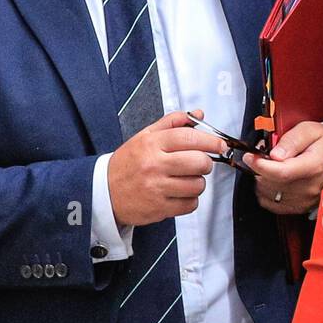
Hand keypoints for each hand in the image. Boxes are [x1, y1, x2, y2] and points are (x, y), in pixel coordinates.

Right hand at [107, 107, 226, 226]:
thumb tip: (198, 114)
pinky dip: (189, 200)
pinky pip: (191, 204)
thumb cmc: (127, 164)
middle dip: (205, 163)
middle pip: (199, 162)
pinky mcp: (160, 208)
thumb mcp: (144, 136)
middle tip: (199, 163)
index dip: (210, 141)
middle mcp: (154, 165)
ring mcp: (157, 188)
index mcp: (151, 144)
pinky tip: (178, 194)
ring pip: (198, 185)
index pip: (189, 137)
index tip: (219, 145)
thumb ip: (172, 123)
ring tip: (184, 180)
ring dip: (197, 183)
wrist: (103, 192)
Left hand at [244, 121, 322, 214]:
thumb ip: (292, 140)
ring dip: (262, 180)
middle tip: (260, 156)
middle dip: (259, 169)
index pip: (280, 172)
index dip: (260, 165)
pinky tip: (272, 180)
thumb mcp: (309, 130)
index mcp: (314, 166)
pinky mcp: (301, 207)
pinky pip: (272, 204)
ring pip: (269, 194)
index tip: (250, 156)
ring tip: (268, 167)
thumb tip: (275, 155)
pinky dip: (266, 192)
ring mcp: (306, 200)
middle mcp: (310, 187)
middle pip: (271, 184)